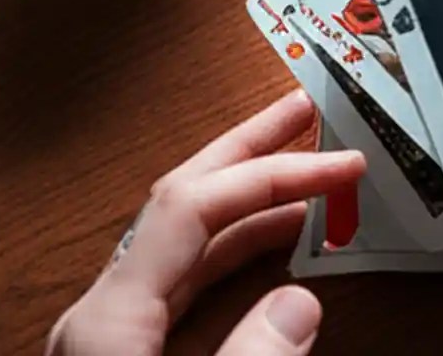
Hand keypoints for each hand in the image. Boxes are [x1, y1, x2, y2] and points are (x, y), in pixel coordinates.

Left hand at [46, 91, 364, 355]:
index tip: (339, 166)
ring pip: (186, 243)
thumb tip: (301, 302)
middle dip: (249, 150)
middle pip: (182, 202)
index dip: (271, 174)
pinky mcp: (125, 355)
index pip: (194, 207)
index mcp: (108, 317)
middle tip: (303, 111)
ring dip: (251, 202)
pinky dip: (235, 252)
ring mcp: (111, 332)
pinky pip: (186, 281)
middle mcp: (104, 312)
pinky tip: (271, 248)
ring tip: (309, 178)